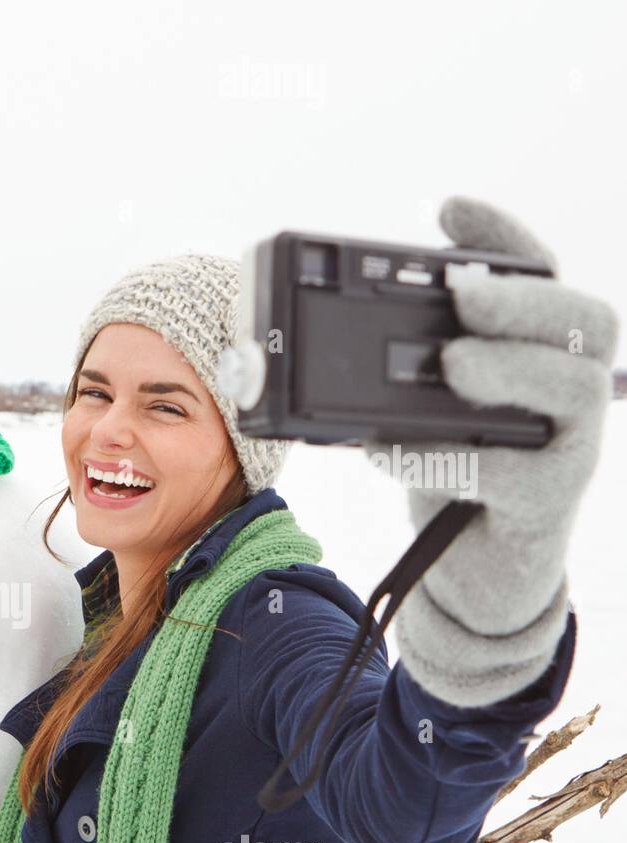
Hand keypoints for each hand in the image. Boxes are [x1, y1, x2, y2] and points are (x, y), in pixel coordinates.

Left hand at [363, 195, 617, 705]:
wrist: (471, 575)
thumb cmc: (449, 479)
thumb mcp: (424, 414)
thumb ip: (401, 378)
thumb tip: (320, 347)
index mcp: (539, 356)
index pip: (539, 279)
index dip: (502, 237)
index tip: (447, 208)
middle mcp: (570, 392)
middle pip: (582, 321)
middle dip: (520, 299)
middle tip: (459, 291)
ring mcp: (569, 448)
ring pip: (570, 390)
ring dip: (508, 368)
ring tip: (451, 361)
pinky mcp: (545, 504)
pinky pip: (510, 474)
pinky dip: (447, 458)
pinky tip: (391, 450)